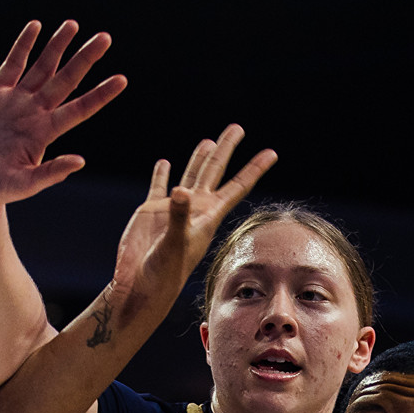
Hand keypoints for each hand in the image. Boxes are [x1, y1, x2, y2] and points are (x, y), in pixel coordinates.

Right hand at [0, 20, 126, 206]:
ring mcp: (15, 100)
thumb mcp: (22, 185)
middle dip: (84, 59)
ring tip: (72, 24)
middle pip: (66, 80)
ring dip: (57, 45)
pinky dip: (23, 45)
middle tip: (105, 38)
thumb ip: (50, 173)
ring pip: (42, 66)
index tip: (122, 79)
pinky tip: (35, 27)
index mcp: (45, 133)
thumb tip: (81, 161)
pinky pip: (12, 64)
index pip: (80, 109)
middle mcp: (35, 113)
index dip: (101, 94)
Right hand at [111, 127, 276, 310]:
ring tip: (209, 142)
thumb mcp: (175, 242)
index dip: (255, 168)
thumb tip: (180, 191)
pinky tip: (165, 163)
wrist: (141, 285)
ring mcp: (174, 209)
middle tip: (237, 128)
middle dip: (226, 149)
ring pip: (191, 175)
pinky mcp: (152, 211)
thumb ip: (179, 216)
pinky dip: (163, 173)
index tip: (272, 153)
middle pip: (215, 172)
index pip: (238, 186)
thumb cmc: (164, 271)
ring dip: (199, 159)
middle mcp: (195, 209)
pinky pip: (159, 186)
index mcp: (208, 215)